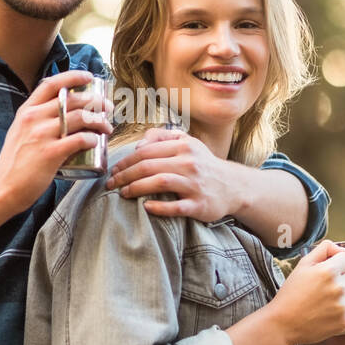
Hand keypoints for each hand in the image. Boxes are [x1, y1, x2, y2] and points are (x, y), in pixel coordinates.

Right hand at [0, 70, 112, 215]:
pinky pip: (79, 139)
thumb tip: (60, 113)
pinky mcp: (50, 153)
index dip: (73, 76)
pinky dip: (92, 138)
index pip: (51, 84)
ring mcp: (42, 135)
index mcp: (27, 110)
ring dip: (99, 120)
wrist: (2, 187)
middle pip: (72, 99)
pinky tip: (96, 141)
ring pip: (80, 117)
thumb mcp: (20, 131)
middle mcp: (34, 118)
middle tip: (108, 108)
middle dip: (96, 101)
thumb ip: (36, 120)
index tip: (89, 77)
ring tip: (107, 127)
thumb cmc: (14, 162)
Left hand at [105, 127, 237, 221]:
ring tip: (123, 194)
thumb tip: (138, 144)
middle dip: (125, 175)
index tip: (113, 170)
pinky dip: (159, 207)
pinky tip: (146, 207)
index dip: (125, 161)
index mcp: (183, 146)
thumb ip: (161, 137)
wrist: (233, 186)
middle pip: (148, 166)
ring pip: (159, 183)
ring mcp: (195, 184)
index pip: (146, 151)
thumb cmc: (203, 164)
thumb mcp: (187, 143)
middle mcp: (189, 163)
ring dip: (136, 188)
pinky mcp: (199, 205)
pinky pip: (175, 207)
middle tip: (111, 184)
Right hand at [266, 240, 344, 344]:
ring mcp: (342, 305)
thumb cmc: (291, 293)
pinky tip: (329, 310)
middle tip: (325, 285)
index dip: (340, 261)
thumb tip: (339, 248)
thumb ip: (323, 250)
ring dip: (344, 294)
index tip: (333, 268)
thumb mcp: (302, 265)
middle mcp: (338, 288)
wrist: (283, 324)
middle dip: (342, 277)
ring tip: (325, 299)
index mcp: (328, 271)